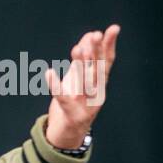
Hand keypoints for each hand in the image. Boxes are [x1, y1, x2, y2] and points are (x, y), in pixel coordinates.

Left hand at [44, 24, 119, 148]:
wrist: (68, 134)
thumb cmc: (75, 102)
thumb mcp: (80, 78)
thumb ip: (84, 58)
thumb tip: (89, 35)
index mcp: (99, 84)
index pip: (107, 61)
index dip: (110, 45)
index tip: (113, 29)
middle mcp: (96, 93)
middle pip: (97, 70)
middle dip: (97, 52)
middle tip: (95, 35)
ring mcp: (85, 104)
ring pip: (84, 82)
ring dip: (80, 65)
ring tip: (77, 48)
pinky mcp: (71, 114)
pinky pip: (62, 97)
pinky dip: (55, 85)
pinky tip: (48, 73)